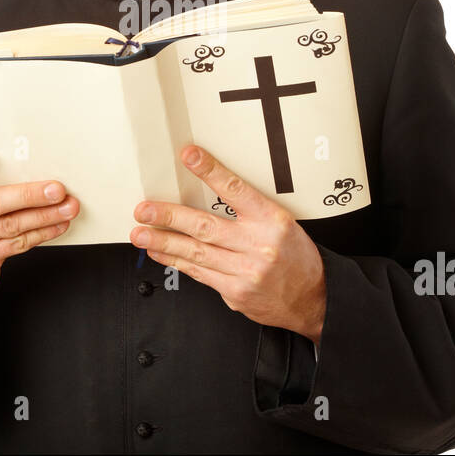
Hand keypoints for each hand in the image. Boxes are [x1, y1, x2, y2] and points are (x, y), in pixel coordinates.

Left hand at [130, 144, 326, 345]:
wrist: (314, 299)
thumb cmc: (296, 257)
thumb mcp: (283, 224)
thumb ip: (249, 212)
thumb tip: (208, 195)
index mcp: (271, 220)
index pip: (236, 190)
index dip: (210, 171)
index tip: (188, 155)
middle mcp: (257, 245)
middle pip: (205, 227)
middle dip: (170, 216)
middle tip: (145, 208)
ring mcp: (245, 271)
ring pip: (195, 253)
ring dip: (163, 242)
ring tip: (140, 233)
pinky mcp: (235, 292)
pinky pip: (199, 274)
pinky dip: (176, 262)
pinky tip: (160, 253)